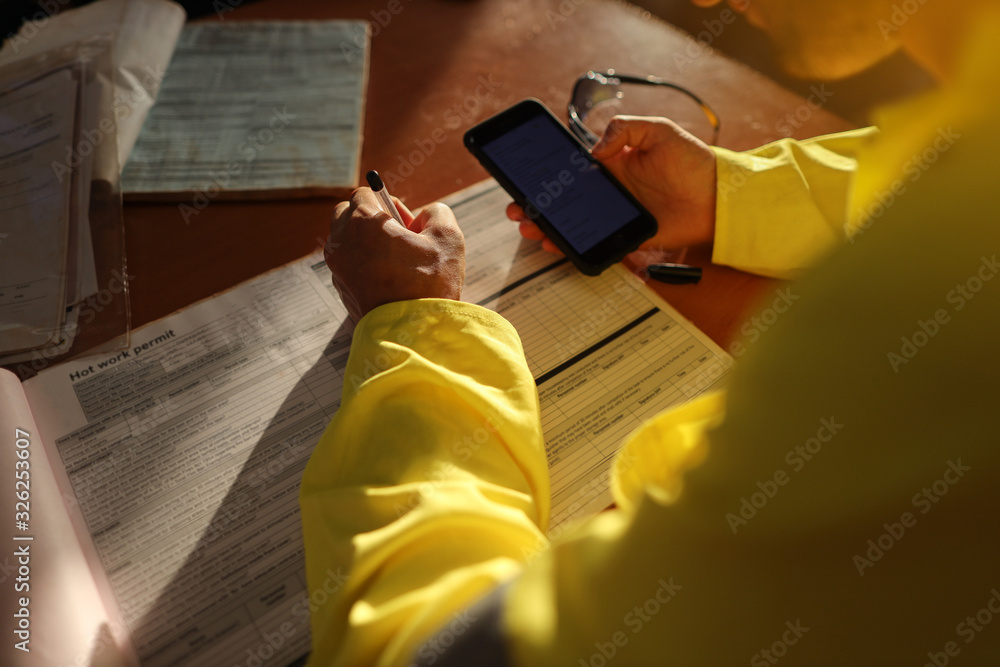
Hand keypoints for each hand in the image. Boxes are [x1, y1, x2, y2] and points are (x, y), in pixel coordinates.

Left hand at [325, 189, 464, 320]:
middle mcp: (342, 242)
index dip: (388, 202)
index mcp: (362, 222)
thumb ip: (437, 213)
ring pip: (346, 241)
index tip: (406, 222)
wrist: (412, 334)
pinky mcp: (341, 289)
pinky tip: (389, 280)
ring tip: (396, 260)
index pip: (364, 193)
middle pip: (346, 214)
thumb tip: (425, 216)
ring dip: (366, 242)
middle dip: (369, 218)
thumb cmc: (428, 285)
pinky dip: (363, 264)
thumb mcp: (447, 238)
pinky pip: (349, 265)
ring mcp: (337, 268)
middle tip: (398, 236)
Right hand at [507, 116, 716, 253]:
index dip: (547, 174)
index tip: (525, 177)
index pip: (571, 170)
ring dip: (546, 226)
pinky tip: (555, 244)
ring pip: (572, 223)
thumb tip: (595, 149)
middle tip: (517, 208)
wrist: (720, 199)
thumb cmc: (694, 163)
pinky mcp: (626, 236)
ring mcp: (616, 215)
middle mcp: (610, 191)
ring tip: (529, 226)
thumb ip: (625, 129)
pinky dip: (572, 246)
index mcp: (613, 165)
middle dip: (536, 204)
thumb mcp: (660, 131)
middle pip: (564, 200)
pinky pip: (594, 243)